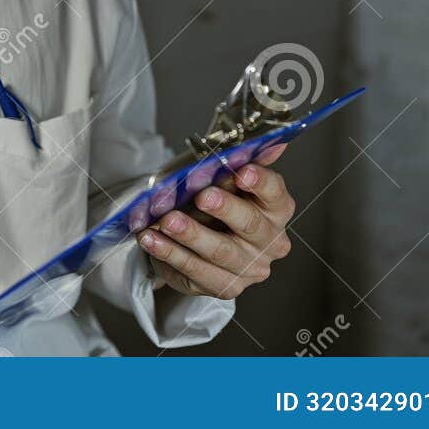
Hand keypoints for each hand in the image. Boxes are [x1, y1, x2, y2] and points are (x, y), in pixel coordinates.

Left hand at [135, 143, 294, 299]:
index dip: (261, 182)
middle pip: (251, 224)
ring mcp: (248, 268)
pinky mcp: (223, 286)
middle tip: (203, 196)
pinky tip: (152, 240)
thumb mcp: (225, 180)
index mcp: (276, 210)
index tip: (243, 171)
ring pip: (221, 252)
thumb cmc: (217, 205)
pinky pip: (195, 271)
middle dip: (225, 209)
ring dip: (192, 235)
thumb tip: (267, 142)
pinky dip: (171, 254)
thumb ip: (242, 162)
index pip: (275, 193)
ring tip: (167, 221)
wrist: (201, 244)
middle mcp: (269, 242)